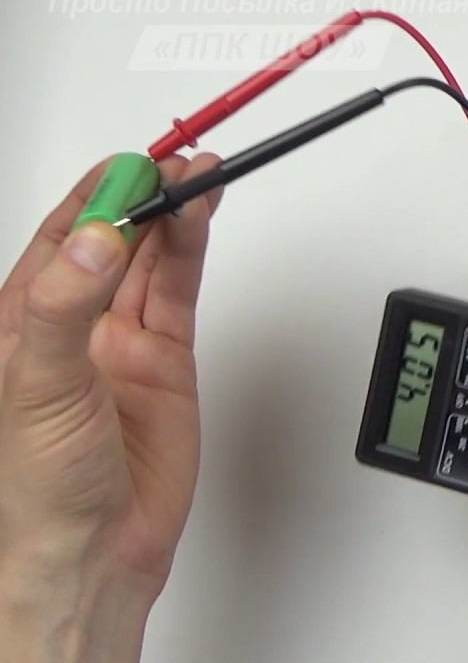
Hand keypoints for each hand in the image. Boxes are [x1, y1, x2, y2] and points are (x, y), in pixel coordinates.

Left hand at [0, 154, 220, 662]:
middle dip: (142, 195)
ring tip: (198, 178)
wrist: (94, 551)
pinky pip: (181, 294)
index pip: (62, 237)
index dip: (96, 194)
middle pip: (113, 238)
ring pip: (151, 259)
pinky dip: (192, 254)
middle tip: (176, 162)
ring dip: (174, 217)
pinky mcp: (169, 363)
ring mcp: (122, 342)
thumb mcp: (38, 384)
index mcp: (21, 320)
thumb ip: (66, 304)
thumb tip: (97, 237)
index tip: (132, 163)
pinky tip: (198, 223)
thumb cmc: (37, 487)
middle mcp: (72, 324)